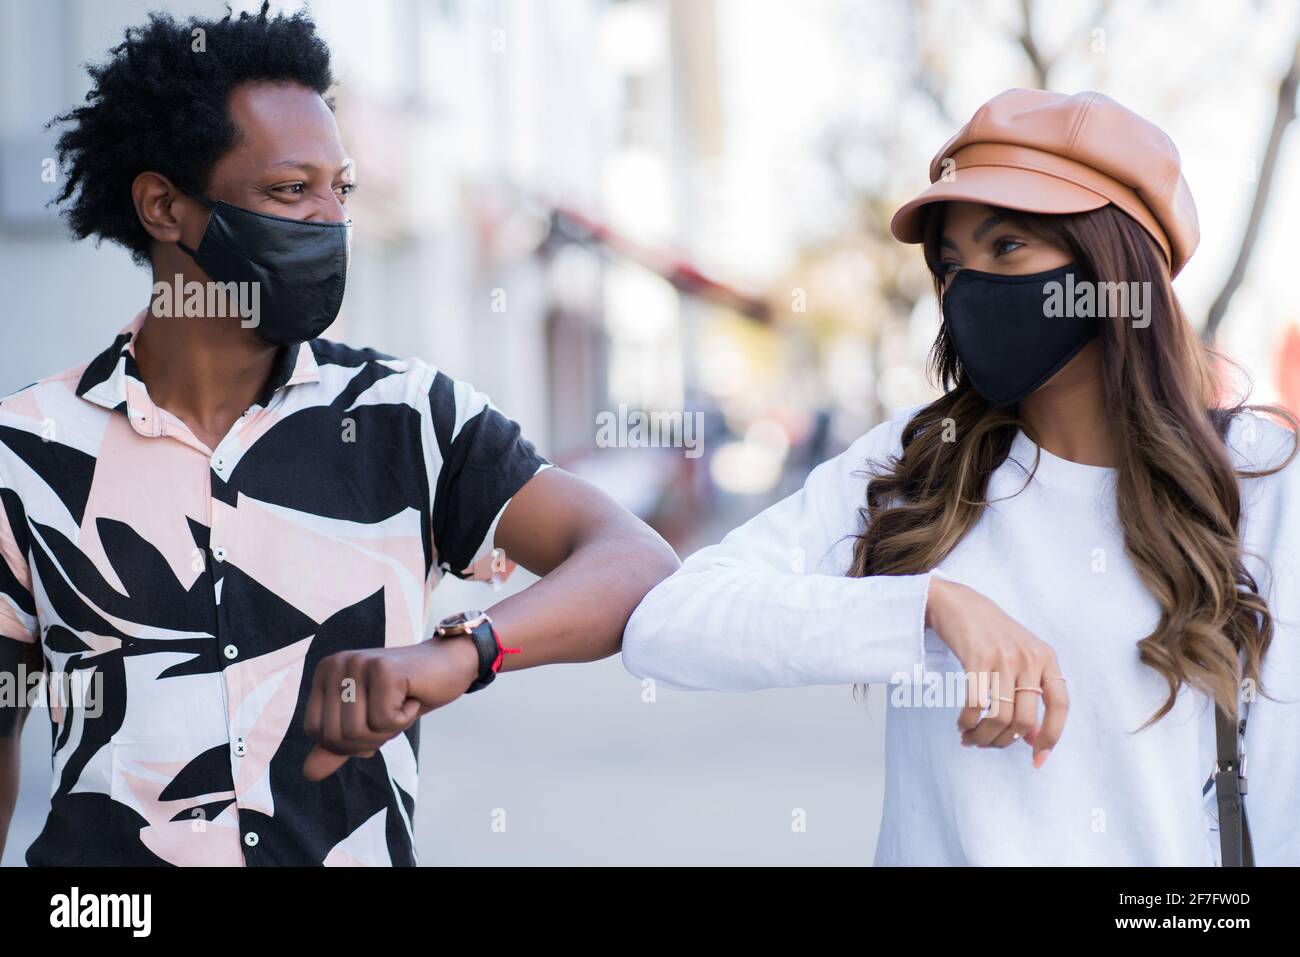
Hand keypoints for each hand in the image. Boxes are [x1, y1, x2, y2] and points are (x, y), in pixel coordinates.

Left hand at [301, 637, 479, 781]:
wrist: (450, 665)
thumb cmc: (407, 693)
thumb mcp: (368, 722)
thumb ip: (338, 745)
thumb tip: (309, 774)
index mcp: (325, 672)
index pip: (315, 731)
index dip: (347, 742)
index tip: (374, 719)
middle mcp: (336, 664)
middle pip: (335, 735)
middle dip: (369, 738)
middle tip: (392, 712)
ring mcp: (359, 664)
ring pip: (357, 731)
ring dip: (388, 730)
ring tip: (402, 703)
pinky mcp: (384, 671)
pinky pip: (383, 721)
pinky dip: (404, 719)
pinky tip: (413, 697)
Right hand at [924, 576, 1067, 767]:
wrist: (958, 603)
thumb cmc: (990, 634)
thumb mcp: (1020, 659)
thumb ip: (1031, 695)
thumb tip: (1034, 740)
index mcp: (1046, 658)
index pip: (1061, 706)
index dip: (1052, 737)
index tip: (1037, 759)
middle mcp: (1030, 658)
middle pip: (1024, 719)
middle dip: (1003, 741)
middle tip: (986, 744)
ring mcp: (1004, 657)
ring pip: (1000, 716)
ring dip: (983, 736)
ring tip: (970, 738)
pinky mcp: (977, 657)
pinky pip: (976, 704)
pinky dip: (967, 722)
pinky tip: (962, 724)